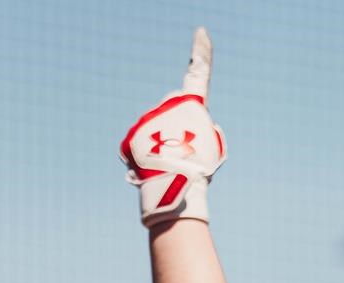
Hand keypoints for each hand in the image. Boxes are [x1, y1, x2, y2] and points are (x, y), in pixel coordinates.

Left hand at [120, 28, 225, 226]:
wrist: (175, 188)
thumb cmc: (199, 171)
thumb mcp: (212, 147)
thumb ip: (202, 129)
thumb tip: (183, 129)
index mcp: (193, 106)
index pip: (199, 74)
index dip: (201, 53)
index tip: (201, 33)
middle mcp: (169, 106)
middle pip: (173, 109)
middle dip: (176, 125)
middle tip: (183, 150)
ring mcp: (149, 118)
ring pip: (154, 128)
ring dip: (160, 143)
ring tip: (169, 161)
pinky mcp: (132, 134)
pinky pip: (140, 142)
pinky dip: (146, 154)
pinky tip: (153, 166)